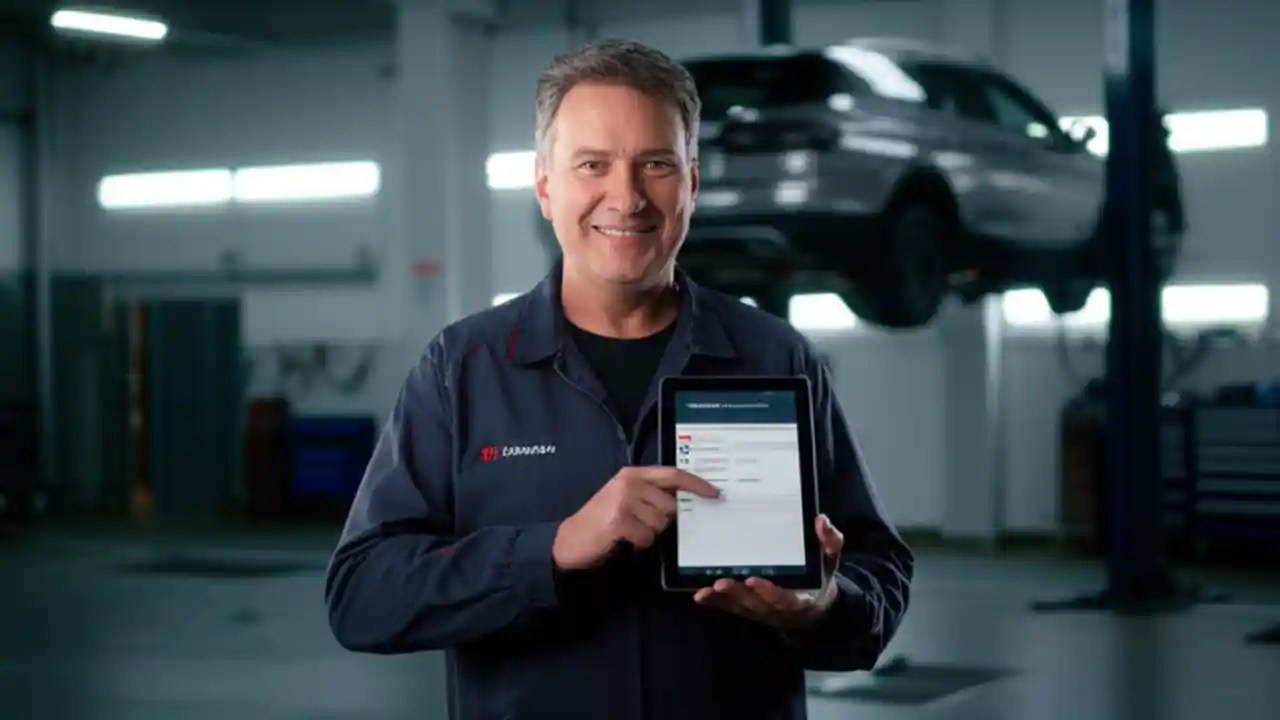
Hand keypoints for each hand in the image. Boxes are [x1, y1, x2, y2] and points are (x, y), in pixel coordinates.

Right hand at [552, 467, 720, 571]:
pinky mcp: (619, 520)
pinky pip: (647, 537)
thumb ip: (651, 494)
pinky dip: (639, 544)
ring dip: (649, 534)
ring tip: (628, 531)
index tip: (714, 493)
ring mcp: (623, 500)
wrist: (569, 540)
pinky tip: (623, 540)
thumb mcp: (625, 498)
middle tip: (640, 524)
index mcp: (633, 474)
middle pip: (670, 505)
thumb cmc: (601, 521)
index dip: (696, 484)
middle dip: (662, 520)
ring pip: (660, 523)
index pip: (673, 474)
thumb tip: (684, 502)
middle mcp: (629, 482)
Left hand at [694, 514, 843, 628]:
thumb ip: (829, 542)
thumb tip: (821, 520)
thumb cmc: (819, 577)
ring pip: (740, 607)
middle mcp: (777, 610)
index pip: (784, 600)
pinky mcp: (747, 609)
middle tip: (722, 582)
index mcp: (799, 600)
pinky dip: (715, 602)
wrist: (813, 605)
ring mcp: (760, 611)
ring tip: (707, 589)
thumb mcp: (829, 560)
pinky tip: (700, 595)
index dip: (769, 592)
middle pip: (756, 605)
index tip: (754, 581)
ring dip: (723, 599)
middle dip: (738, 594)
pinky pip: (730, 607)